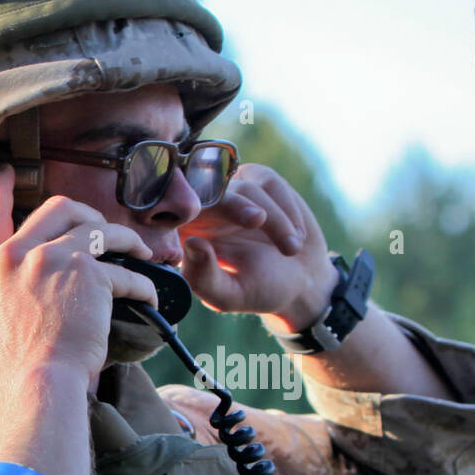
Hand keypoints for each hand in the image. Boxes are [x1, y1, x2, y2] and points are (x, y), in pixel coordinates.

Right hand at [0, 165, 158, 384]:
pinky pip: (125, 271)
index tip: (7, 172)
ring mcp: (51, 258)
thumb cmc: (17, 361)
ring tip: (140, 251)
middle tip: (102, 226)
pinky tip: (149, 296)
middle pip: (57, 206)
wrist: (38, 380)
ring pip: (100, 229)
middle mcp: (14, 254)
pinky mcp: (88, 273)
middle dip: (86, 211)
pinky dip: (142, 284)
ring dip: (126, 238)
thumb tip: (8, 281)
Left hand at [178, 164, 338, 329]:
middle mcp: (203, 208)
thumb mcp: (230, 295)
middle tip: (258, 220)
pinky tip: (296, 234)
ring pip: (245, 189)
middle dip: (235, 204)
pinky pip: (268, 183)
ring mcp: (230, 190)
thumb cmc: (260, 290)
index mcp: (184, 235)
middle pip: (207, 191)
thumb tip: (191, 243)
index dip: (181, 205)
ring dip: (274, 218)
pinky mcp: (256, 179)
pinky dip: (286, 208)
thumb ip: (204, 277)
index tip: (197, 213)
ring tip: (290, 248)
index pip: (169, 211)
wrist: (305, 280)